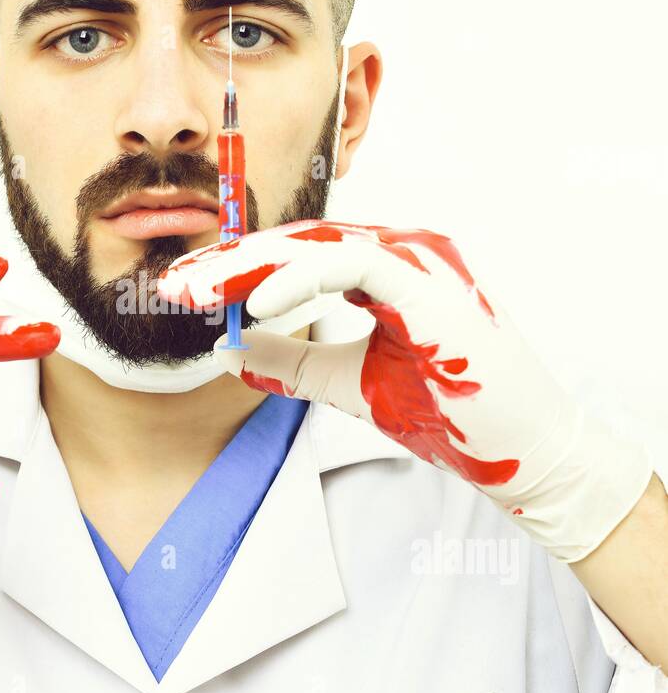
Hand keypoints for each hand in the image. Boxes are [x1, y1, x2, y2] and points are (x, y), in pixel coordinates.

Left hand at [157, 220, 651, 562]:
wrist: (522, 452)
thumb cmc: (450, 413)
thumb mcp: (348, 384)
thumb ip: (294, 363)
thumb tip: (231, 350)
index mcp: (387, 269)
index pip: (298, 253)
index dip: (237, 268)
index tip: (183, 291)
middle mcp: (403, 251)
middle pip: (298, 240)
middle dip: (229, 261)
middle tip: (171, 285)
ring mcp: (420, 258)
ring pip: (316, 243)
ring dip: (250, 266)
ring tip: (196, 291)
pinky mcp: (429, 281)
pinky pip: (351, 264)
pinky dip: (298, 280)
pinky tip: (255, 305)